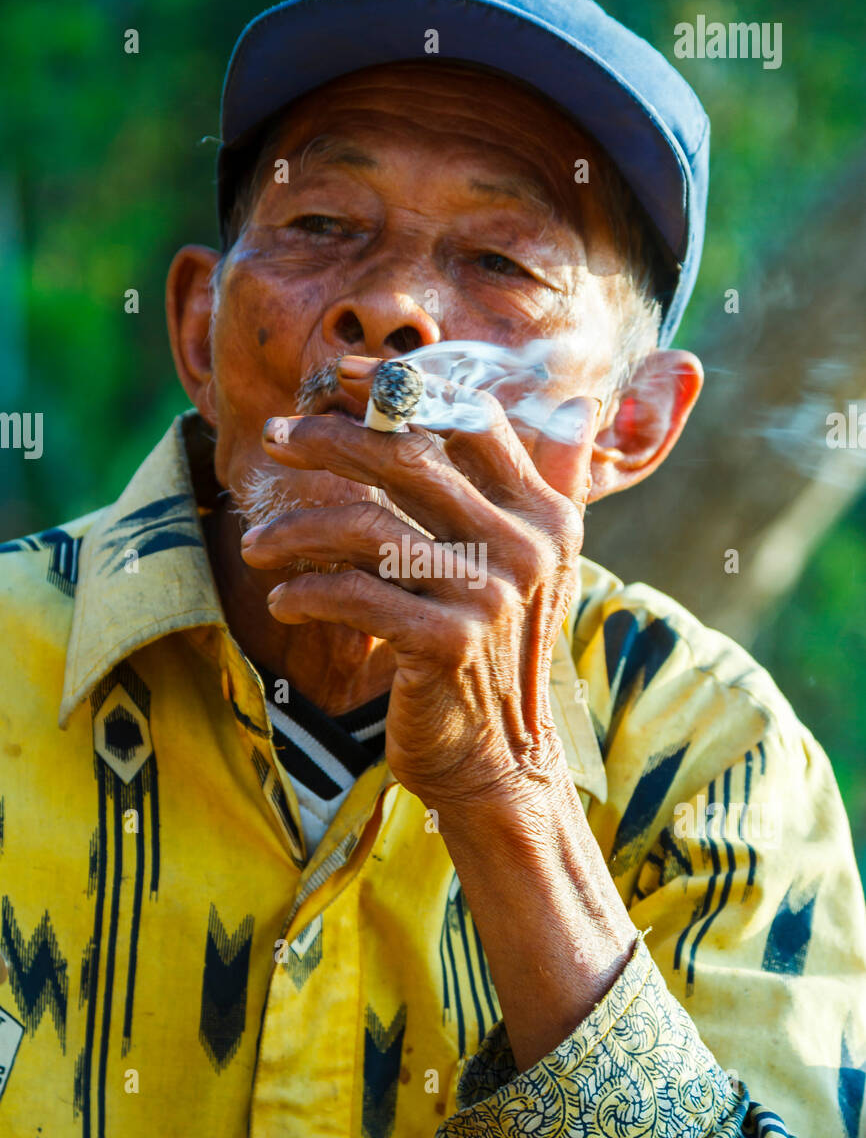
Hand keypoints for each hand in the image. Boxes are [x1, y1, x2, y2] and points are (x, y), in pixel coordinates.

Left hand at [241, 378, 600, 815]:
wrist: (499, 760)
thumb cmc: (500, 653)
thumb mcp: (541, 565)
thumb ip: (556, 483)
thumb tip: (584, 406)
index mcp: (546, 515)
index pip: (471, 421)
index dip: (400, 387)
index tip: (335, 377)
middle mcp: (525, 547)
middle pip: (408, 457)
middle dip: (328, 437)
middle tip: (273, 438)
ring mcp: (486, 596)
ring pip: (365, 525)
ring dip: (296, 528)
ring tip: (258, 545)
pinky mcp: (444, 645)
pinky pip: (352, 595)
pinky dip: (304, 592)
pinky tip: (283, 601)